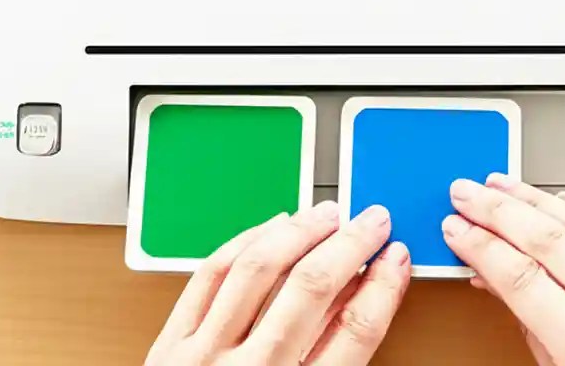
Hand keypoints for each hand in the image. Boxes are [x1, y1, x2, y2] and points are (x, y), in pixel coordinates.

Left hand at [146, 201, 409, 365]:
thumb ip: (333, 359)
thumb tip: (361, 297)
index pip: (354, 331)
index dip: (384, 286)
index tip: (397, 259)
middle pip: (311, 287)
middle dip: (351, 244)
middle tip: (373, 221)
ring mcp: (202, 358)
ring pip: (257, 267)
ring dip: (299, 231)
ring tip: (326, 214)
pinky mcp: (166, 347)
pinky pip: (209, 275)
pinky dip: (243, 242)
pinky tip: (271, 227)